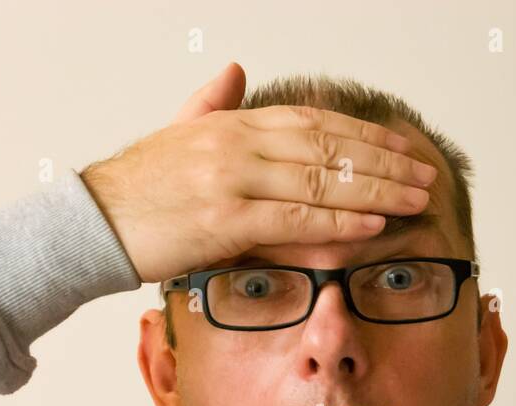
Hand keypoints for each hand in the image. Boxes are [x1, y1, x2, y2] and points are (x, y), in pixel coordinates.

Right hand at [80, 62, 436, 283]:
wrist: (89, 224)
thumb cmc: (135, 189)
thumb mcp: (176, 134)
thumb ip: (212, 103)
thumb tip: (236, 70)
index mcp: (232, 123)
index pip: (315, 121)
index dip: (365, 135)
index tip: (403, 147)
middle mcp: (237, 144)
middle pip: (328, 147)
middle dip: (384, 162)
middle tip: (426, 174)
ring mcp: (231, 181)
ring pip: (319, 181)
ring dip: (375, 191)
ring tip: (416, 200)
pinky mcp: (223, 221)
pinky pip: (294, 220)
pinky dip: (338, 223)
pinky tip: (372, 225)